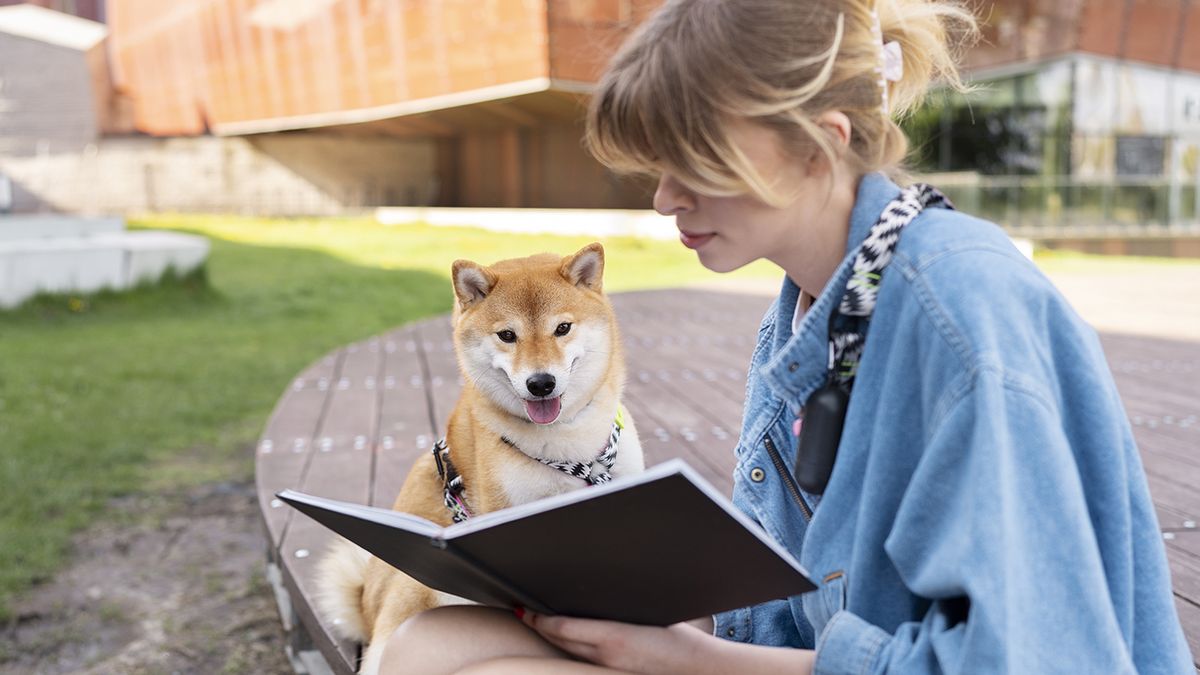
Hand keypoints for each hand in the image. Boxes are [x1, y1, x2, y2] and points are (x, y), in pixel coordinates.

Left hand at [516, 609, 720, 674]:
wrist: (695, 666)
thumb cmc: (677, 636)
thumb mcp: (646, 611)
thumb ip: (616, 608)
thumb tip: (594, 594)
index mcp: (612, 637)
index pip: (562, 627)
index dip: (539, 618)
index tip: (526, 607)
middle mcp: (605, 655)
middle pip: (559, 640)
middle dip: (538, 625)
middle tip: (524, 610)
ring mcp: (607, 667)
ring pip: (568, 651)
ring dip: (551, 636)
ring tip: (538, 621)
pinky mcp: (613, 672)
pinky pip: (583, 658)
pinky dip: (569, 646)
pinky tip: (566, 637)